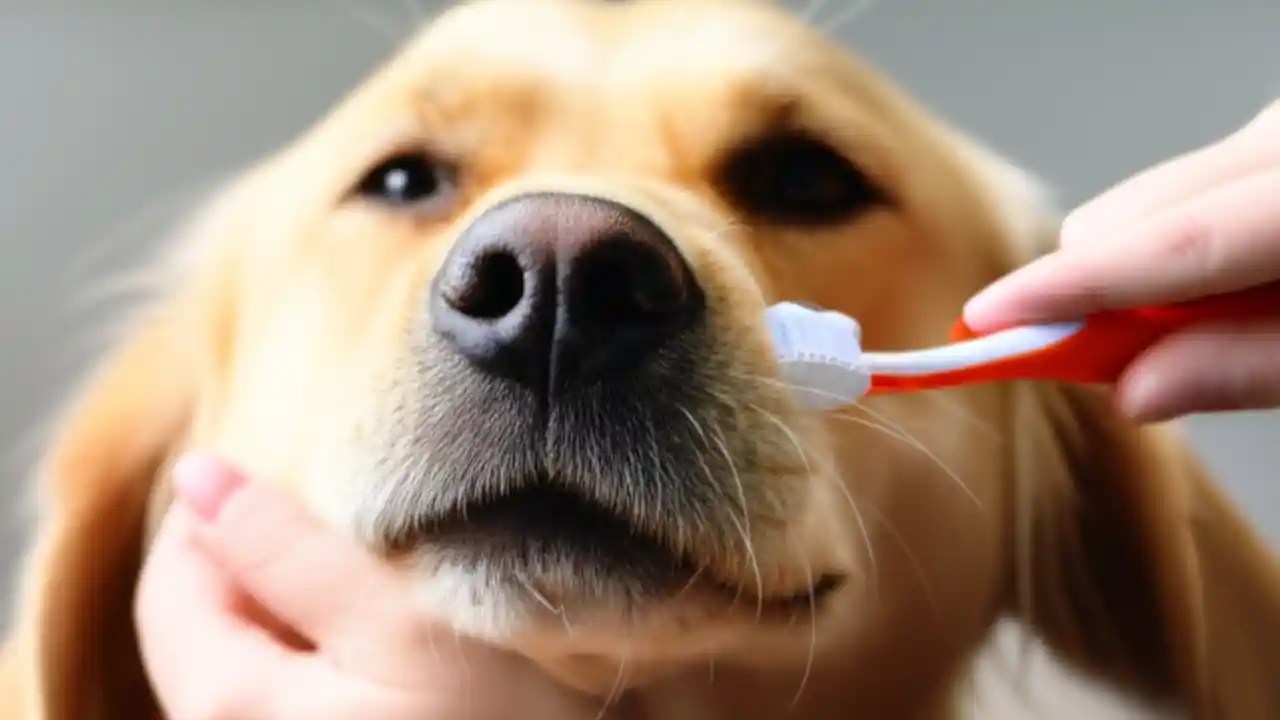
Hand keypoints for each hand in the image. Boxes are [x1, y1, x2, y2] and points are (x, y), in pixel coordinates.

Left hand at [136, 454, 593, 719]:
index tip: (301, 472)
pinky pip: (285, 686)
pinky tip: (380, 637)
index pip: (172, 577)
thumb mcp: (399, 621)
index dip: (225, 508)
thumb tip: (195, 474)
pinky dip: (318, 643)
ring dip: (294, 600)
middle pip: (203, 618)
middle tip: (344, 518)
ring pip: (247, 651)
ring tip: (371, 575)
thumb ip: (287, 548)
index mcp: (226, 703)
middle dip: (259, 555)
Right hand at [964, 101, 1279, 420]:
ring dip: (1135, 277)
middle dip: (1096, 295)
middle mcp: (1276, 143)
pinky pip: (1176, 194)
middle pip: (1126, 218)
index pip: (1171, 242)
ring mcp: (1264, 137)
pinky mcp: (1257, 145)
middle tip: (1114, 371)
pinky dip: (1169, 252)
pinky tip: (1217, 290)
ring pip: (1140, 204)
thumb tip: (1137, 393)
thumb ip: (1251, 367)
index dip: (1070, 292)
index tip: (986, 326)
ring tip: (1194, 332)